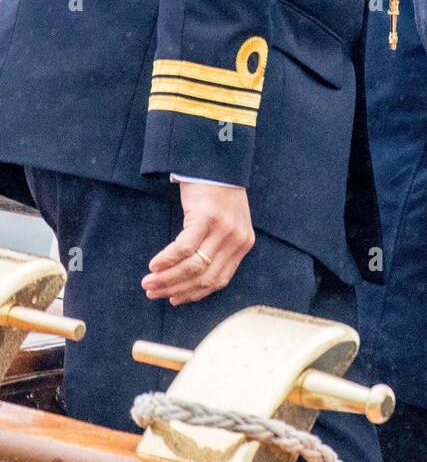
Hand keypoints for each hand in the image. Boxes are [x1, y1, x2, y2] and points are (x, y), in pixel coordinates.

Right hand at [141, 181, 254, 304]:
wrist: (217, 162)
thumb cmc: (218, 194)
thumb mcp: (227, 224)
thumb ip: (218, 247)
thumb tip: (190, 277)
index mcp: (243, 244)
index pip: (219, 280)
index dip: (194, 294)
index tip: (174, 299)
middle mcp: (236, 239)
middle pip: (204, 278)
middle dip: (176, 289)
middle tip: (153, 292)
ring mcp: (223, 229)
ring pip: (192, 266)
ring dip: (167, 278)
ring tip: (148, 282)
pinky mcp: (206, 217)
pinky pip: (184, 248)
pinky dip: (167, 260)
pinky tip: (154, 265)